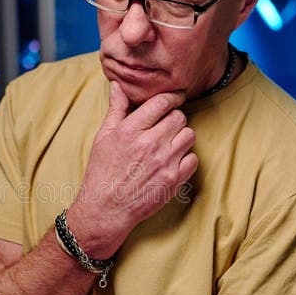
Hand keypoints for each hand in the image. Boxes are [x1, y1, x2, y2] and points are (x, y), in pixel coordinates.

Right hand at [67, 81, 197, 256]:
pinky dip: (186, 158)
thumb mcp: (103, 137)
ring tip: (169, 143)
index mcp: (130, 130)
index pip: (162, 102)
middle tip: (166, 125)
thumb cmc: (102, 172)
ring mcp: (164, 163)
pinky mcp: (174, 180)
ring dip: (181, 136)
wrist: (105, 209)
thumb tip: (118, 85)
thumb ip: (116, 109)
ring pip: (189, 135)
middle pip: (179, 117)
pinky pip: (193, 159)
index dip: (171, 97)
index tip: (174, 98)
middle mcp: (149, 144)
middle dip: (174, 118)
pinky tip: (173, 161)